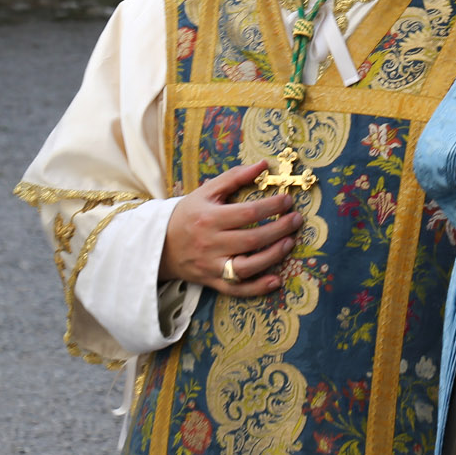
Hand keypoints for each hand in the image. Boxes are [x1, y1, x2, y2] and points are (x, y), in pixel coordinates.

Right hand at [162, 161, 297, 291]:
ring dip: (273, 255)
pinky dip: (257, 288)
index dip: (271, 207)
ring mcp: (211, 265)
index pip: (247, 213)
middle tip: (296, 219)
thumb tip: (263, 165)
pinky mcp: (211, 281)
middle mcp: (210, 243)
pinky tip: (276, 280)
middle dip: (279, 229)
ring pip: (247, 266)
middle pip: (251, 239)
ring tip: (289, 242)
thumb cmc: (186, 215)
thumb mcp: (205, 193)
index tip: (287, 200)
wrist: (159, 245)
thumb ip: (233, 178)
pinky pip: (236, 289)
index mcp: (208, 218)